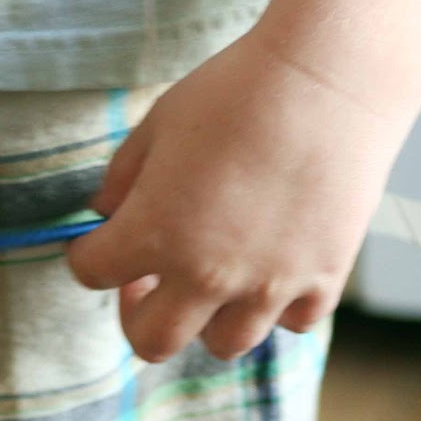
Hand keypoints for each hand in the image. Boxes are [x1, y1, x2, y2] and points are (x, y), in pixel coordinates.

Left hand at [66, 28, 414, 362]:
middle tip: (146, 281)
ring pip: (224, 344)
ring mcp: (268, 285)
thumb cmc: (236, 91)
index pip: (91, 274)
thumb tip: (104, 214)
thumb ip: (120, 181)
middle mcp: (206, 274)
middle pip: (152, 342)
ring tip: (213, 277)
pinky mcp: (324, 278)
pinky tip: (273, 269)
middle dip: (138, 315)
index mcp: (153, 234)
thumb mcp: (156, 126)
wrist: (332, 76)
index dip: (88, 255)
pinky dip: (279, 306)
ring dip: (208, 318)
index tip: (98, 240)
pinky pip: (293, 323)